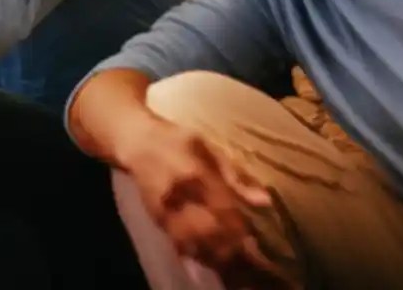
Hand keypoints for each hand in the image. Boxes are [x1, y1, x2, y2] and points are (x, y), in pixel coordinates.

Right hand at [119, 118, 291, 288]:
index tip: (257, 242)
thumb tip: (265, 201)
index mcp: (196, 175)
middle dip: (232, 248)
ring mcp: (165, 209)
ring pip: (194, 243)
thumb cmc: (179, 141)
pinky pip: (179, 243)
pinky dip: (197, 254)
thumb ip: (237, 175)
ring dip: (216, 255)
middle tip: (250, 257)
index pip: (225, 212)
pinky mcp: (157, 218)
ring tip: (233, 262)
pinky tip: (211, 258)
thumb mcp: (211, 150)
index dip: (242, 231)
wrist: (137, 142)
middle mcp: (179, 196)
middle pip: (210, 233)